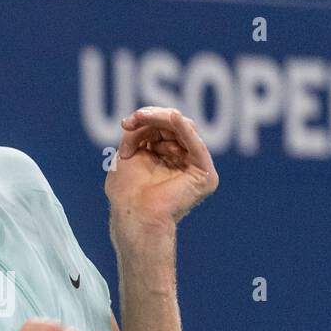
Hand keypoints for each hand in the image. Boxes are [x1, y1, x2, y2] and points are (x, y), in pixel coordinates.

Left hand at [107, 106, 218, 239]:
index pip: (162, 129)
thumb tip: (144, 116)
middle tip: (133, 120)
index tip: (125, 123)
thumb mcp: (129, 153)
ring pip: (185, 130)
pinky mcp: (205, 175)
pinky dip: (184, 130)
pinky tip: (173, 118)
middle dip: (153, 119)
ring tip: (142, 119)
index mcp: (166, 159)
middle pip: (175, 126)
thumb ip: (139, 132)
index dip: (146, 120)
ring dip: (162, 121)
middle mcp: (183, 162)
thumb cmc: (126, 191)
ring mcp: (195, 168)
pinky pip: (196, 146)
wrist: (134, 213)